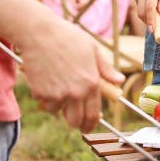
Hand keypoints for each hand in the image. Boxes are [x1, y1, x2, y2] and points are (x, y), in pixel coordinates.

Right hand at [17, 13, 124, 132]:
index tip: (87, 128)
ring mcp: (57, 94)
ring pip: (56, 111)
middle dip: (74, 122)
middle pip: (75, 122)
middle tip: (72, 117)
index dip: (90, 124)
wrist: (40, 33)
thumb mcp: (92, 49)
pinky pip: (43, 102)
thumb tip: (119, 81)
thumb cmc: (67, 37)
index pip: (93, 114)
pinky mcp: (40, 93)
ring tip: (56, 85)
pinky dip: (44, 95)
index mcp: (91, 83)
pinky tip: (45, 79)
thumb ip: (106, 69)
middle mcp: (76, 92)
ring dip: (56, 104)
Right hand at [129, 0, 159, 32]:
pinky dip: (144, 6)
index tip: (153, 31)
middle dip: (148, 22)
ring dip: (147, 14)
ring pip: (139, 9)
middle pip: (142, 12)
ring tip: (156, 11)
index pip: (150, 8)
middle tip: (156, 28)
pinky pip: (138, 3)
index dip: (151, 20)